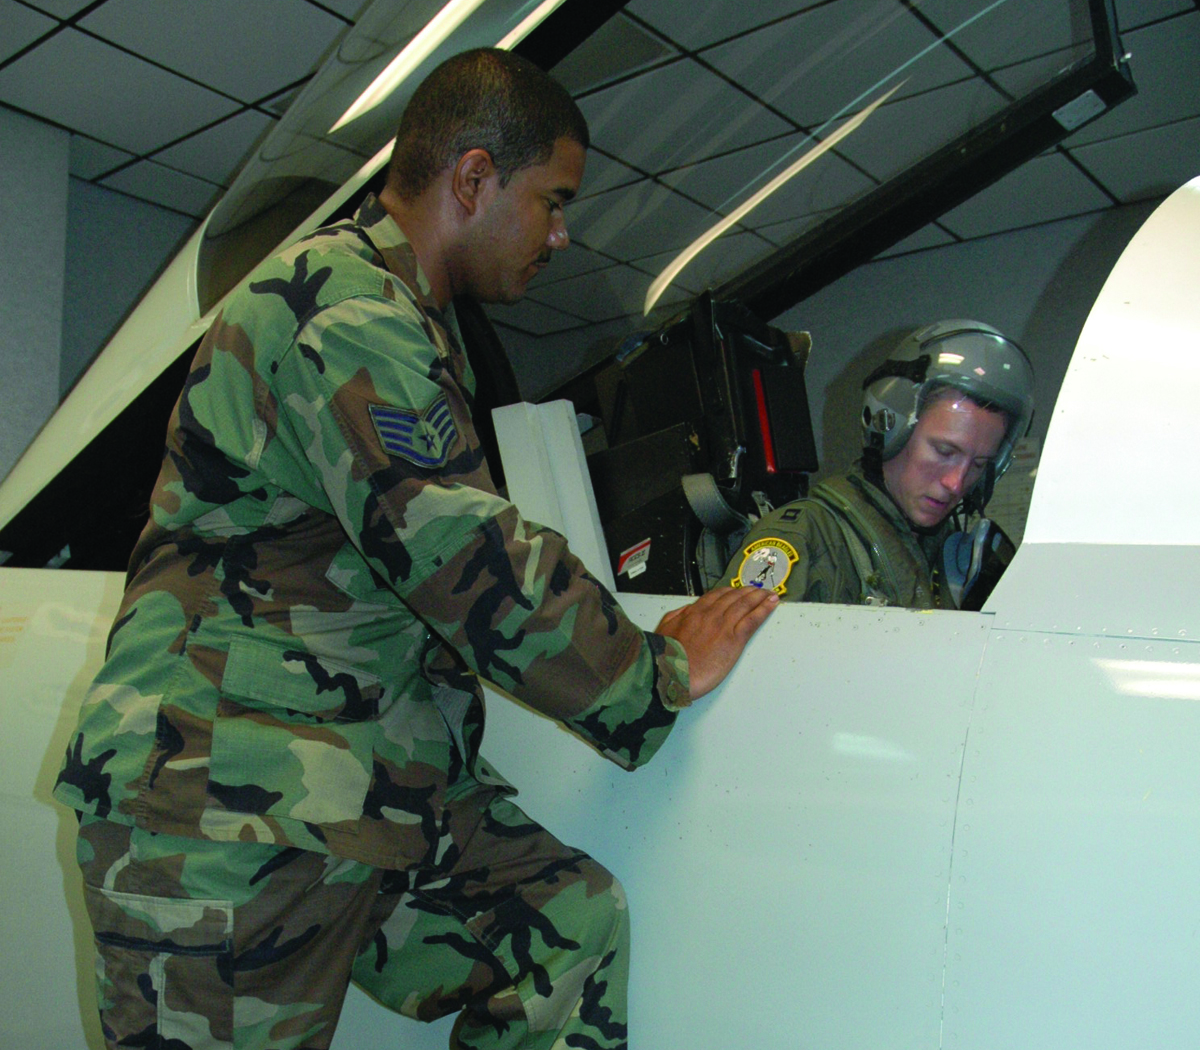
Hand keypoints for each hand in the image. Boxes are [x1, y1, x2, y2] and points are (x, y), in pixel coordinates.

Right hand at [655, 586, 778, 700]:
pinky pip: (752, 619)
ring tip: (769, 593)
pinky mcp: (734, 639)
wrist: (672, 673)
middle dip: (747, 592)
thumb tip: (685, 611)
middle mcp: (710, 615)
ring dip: (759, 596)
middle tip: (758, 590)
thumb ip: (677, 617)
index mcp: (694, 613)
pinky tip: (772, 603)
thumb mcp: (665, 630)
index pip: (716, 596)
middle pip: (733, 597)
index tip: (737, 591)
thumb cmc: (667, 658)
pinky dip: (764, 609)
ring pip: (745, 604)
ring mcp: (723, 626)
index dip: (730, 592)